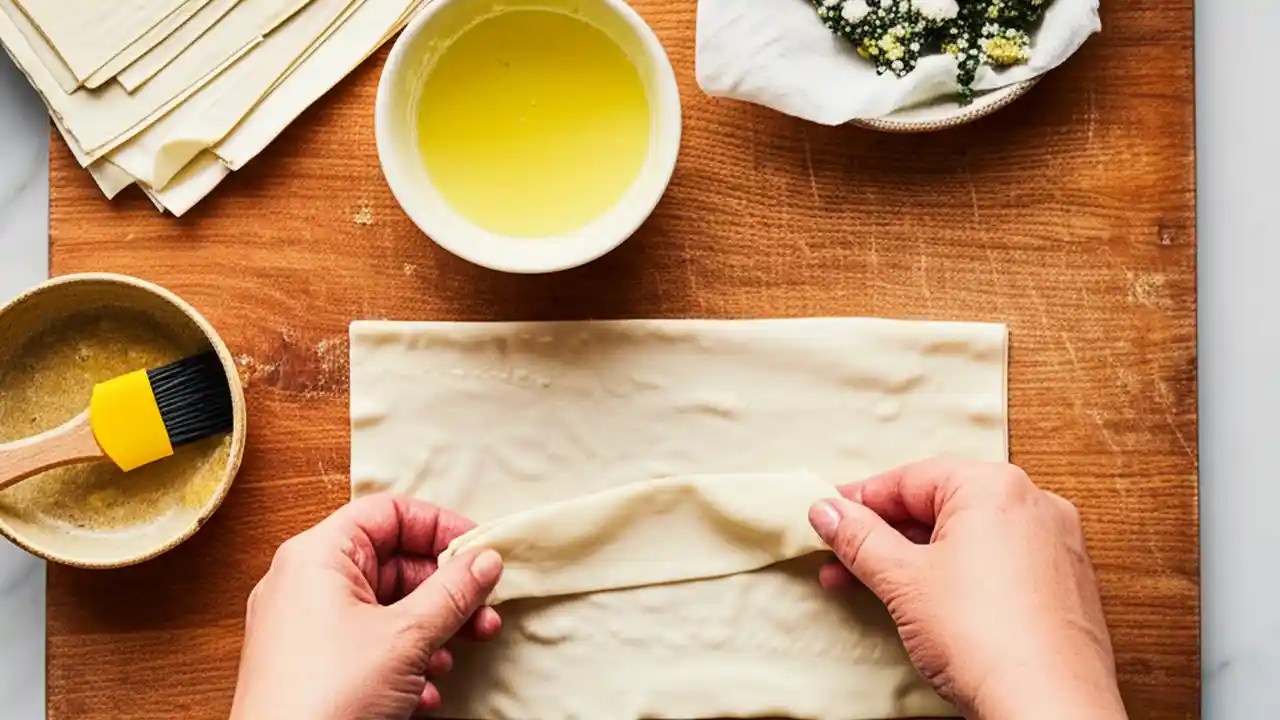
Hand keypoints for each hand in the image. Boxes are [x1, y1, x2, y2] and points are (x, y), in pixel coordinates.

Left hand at [230, 494, 503, 719]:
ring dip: (430, 630)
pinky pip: (367, 642)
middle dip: (445, 590)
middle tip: (484, 614)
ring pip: (385, 607)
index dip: (441, 526)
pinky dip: (402, 659)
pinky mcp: (310, 664)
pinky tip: (423, 691)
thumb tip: (486, 560)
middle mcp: (305, 581)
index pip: (390, 512)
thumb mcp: (406, 638)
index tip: (481, 553)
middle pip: (392, 561)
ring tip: (455, 658)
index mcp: (318, 555)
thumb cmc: (326, 698)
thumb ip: (452, 592)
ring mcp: (304, 624)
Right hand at [808, 459, 1125, 719]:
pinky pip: (997, 564)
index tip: (828, 517)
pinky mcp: (1064, 585)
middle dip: (883, 537)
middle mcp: (1034, 504)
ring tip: (871, 587)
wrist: (1049, 711)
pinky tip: (926, 603)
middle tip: (841, 558)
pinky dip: (956, 575)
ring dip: (914, 559)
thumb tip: (827, 511)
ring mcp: (1055, 545)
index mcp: (995, 486)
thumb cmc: (984, 638)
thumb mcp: (902, 580)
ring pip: (967, 538)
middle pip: (939, 507)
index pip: (910, 479)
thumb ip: (859, 538)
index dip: (861, 500)